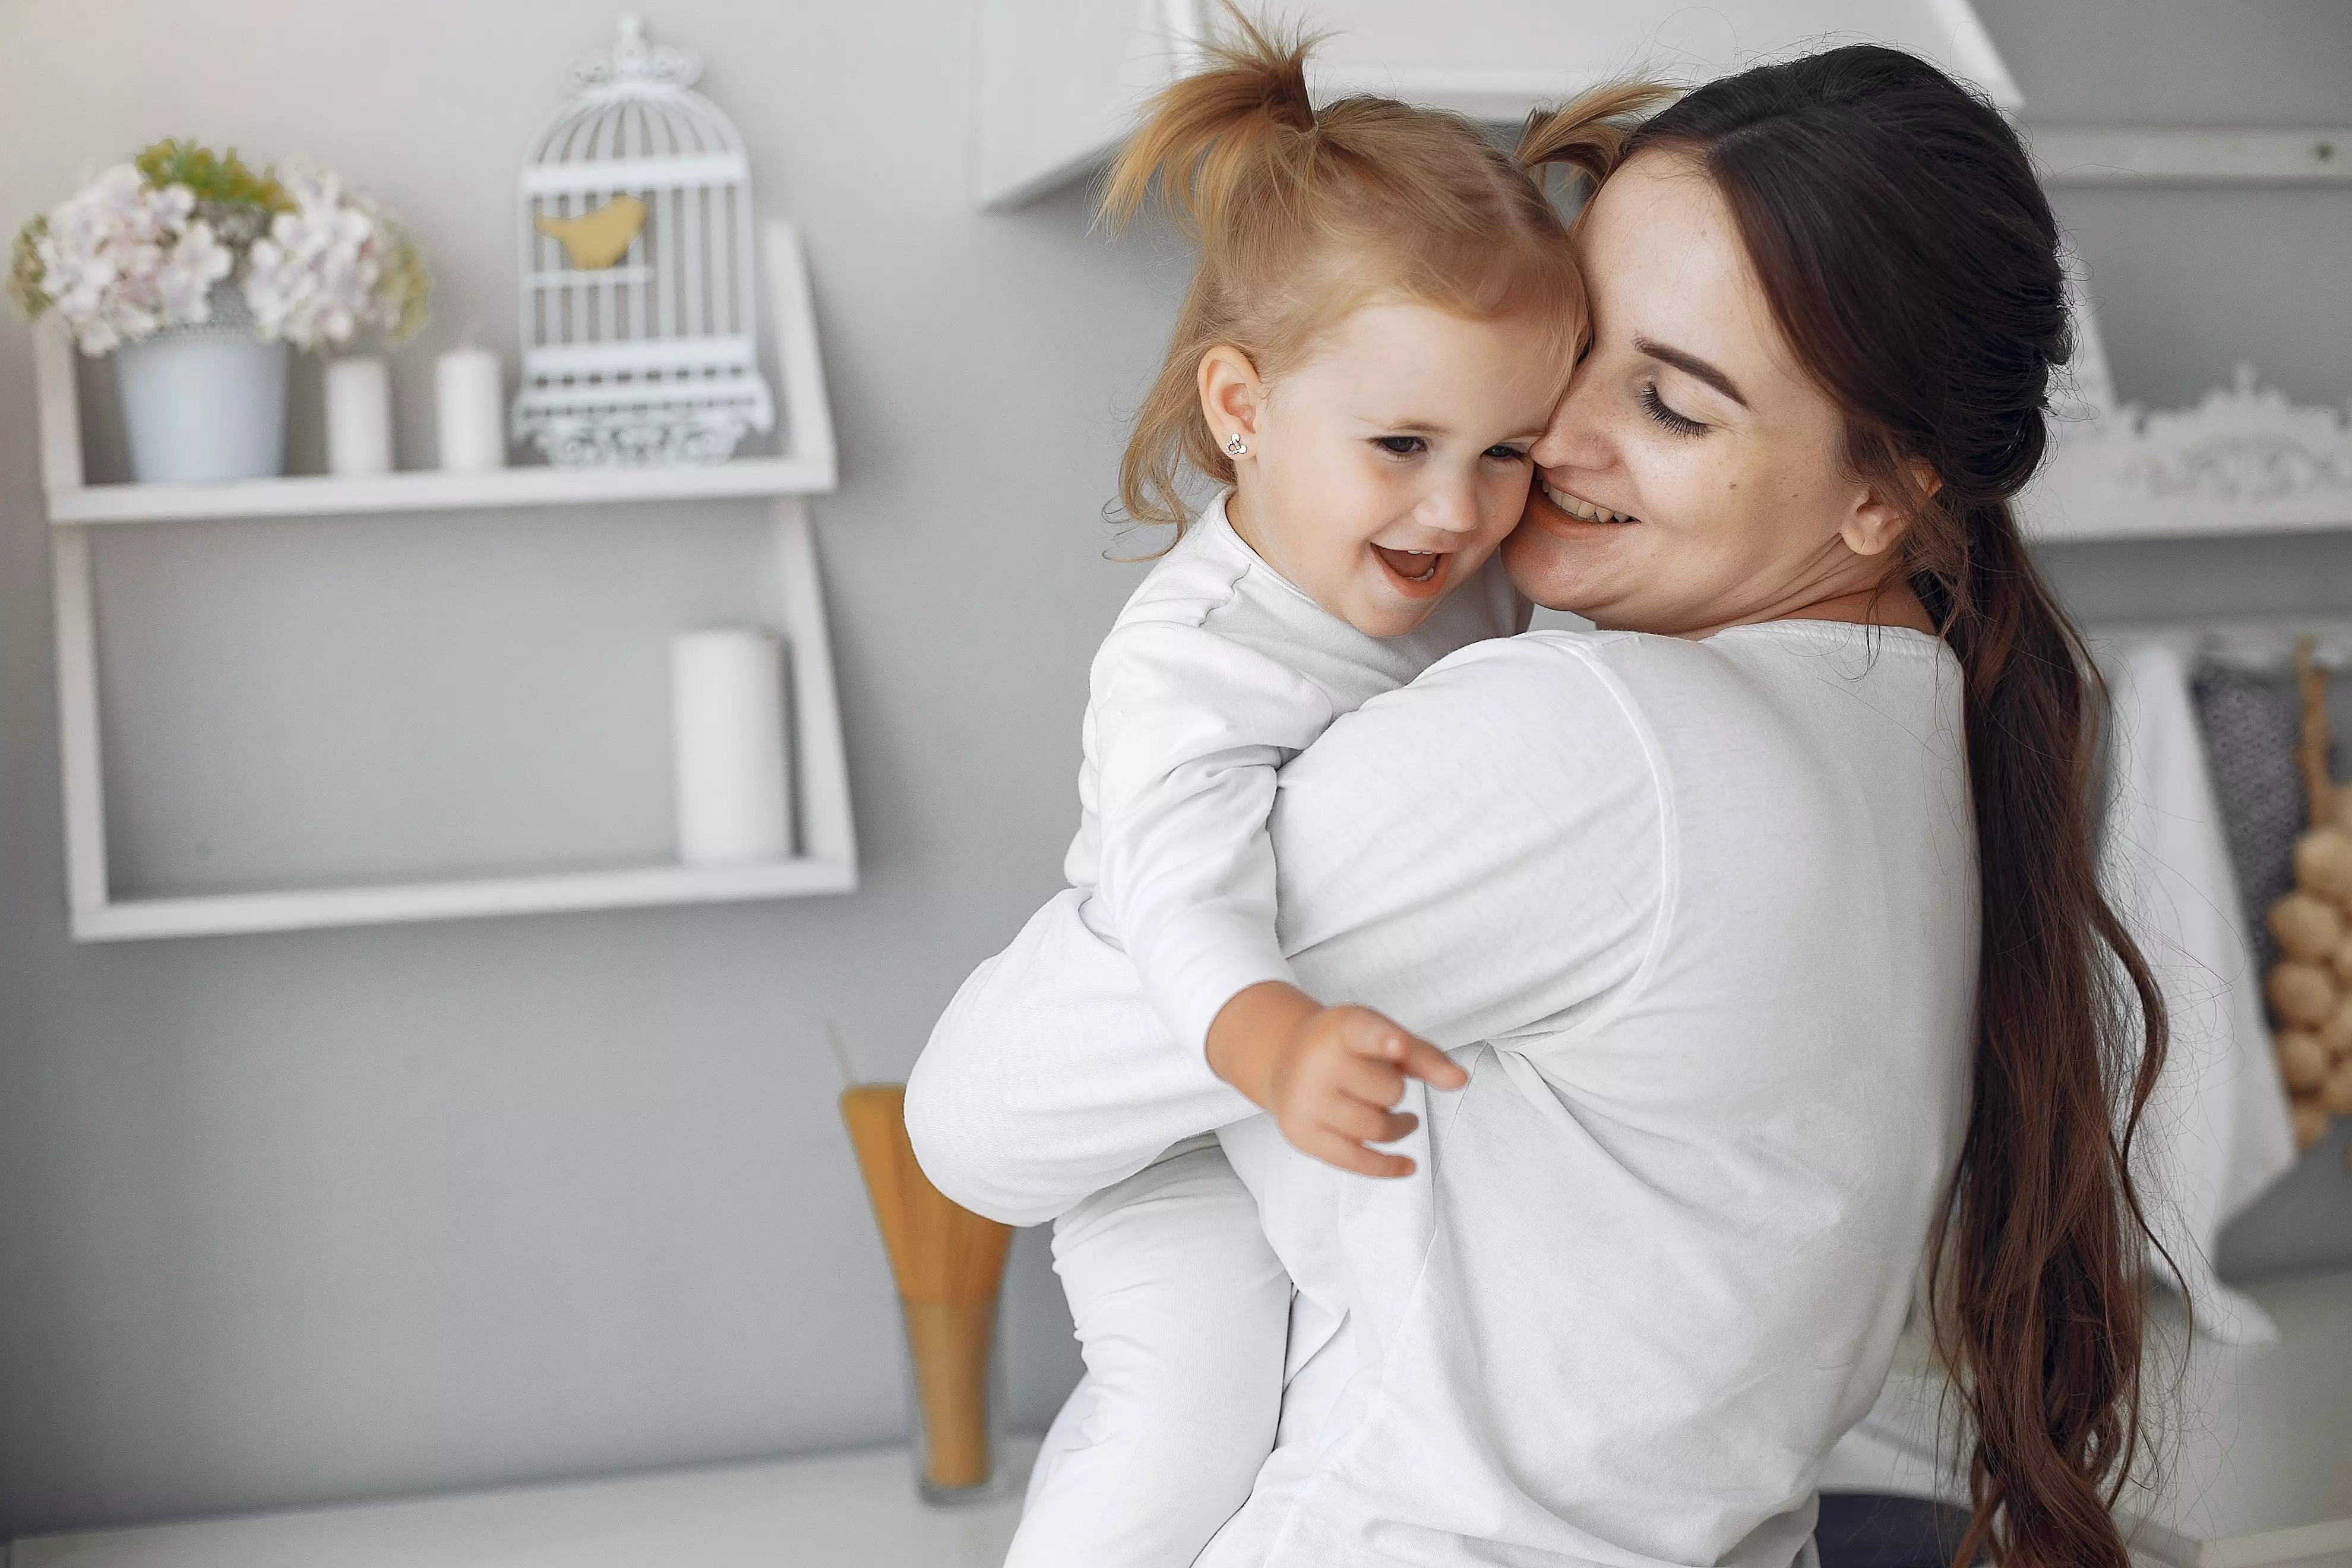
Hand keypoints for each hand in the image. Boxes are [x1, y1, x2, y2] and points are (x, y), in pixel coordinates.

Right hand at [1204, 982, 1467, 1177]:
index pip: (1364, 1032)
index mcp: (1342, 1029)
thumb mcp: (1381, 1036)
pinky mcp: (1303, 1135)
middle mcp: (1318, 1064)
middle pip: (1388, 1092)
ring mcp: (1307, 1102)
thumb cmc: (1344, 1047)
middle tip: (1381, 1082)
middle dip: (1395, 1091)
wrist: (1285, 1060)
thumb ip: (1423, 1056)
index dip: (1383, 1039)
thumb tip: (1459, 1080)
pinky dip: (1387, 1166)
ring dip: (1398, 1127)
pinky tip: (1408, 1165)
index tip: (1398, 1044)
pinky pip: (1355, 1161)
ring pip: (1375, 1130)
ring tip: (1403, 1120)